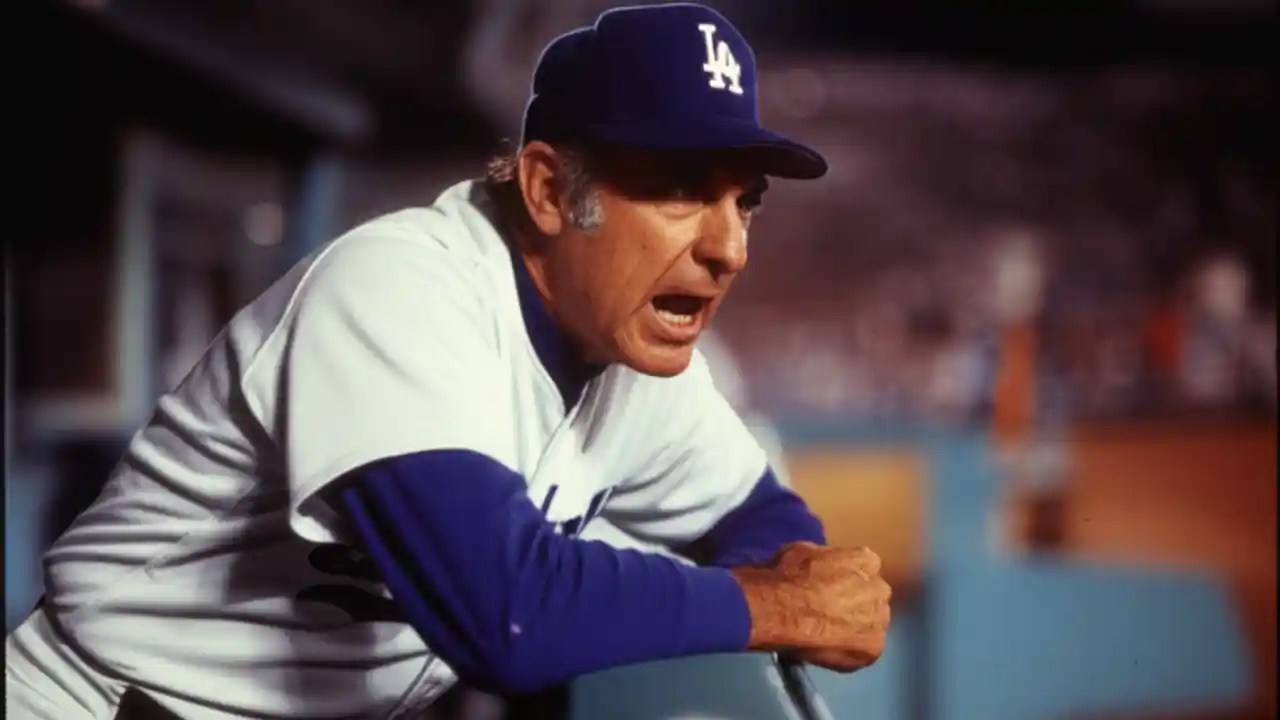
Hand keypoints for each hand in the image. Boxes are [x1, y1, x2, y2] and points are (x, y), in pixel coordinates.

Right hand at [731, 542, 891, 672]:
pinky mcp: (873, 648)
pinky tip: (830, 648)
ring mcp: (880, 620)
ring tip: (829, 633)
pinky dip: (849, 650)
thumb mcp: (804, 550)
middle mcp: (881, 589)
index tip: (831, 586)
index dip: (846, 578)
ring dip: (856, 626)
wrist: (780, 612)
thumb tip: (824, 568)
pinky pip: (864, 649)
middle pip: (872, 596)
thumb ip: (826, 559)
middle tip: (831, 610)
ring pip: (871, 623)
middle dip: (856, 602)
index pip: (864, 568)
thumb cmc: (787, 577)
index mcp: (866, 560)